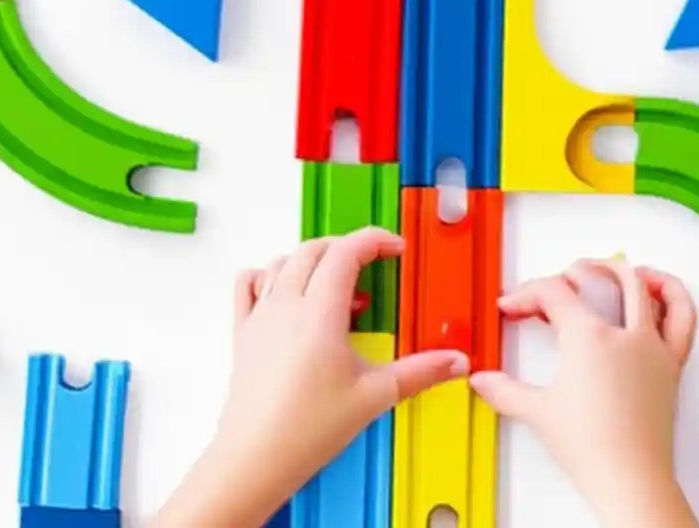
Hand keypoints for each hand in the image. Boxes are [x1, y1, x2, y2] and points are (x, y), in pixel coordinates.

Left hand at [151, 228, 468, 527]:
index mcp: (320, 312)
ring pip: (282, 261)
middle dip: (347, 247)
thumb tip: (454, 361)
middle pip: (314, 249)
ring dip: (312, 260)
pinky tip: (286, 292)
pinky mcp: (243, 332)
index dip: (375, 241)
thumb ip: (420, 372)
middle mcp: (286, 304)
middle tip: (373, 264)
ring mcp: (260, 316)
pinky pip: (249, 284)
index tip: (395, 248)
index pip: (346, 251)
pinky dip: (269, 275)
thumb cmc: (307, 429)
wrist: (254, 457)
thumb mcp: (374, 396)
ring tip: (339, 288)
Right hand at [470, 259, 698, 527]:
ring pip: (646, 287)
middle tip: (554, 286)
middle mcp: (625, 333)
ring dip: (625, 270)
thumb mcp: (538, 412)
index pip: (554, 293)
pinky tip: (660, 288)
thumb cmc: (593, 446)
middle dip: (572, 272)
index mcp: (589, 337)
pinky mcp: (672, 363)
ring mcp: (652, 346)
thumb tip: (483, 380)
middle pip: (600, 278)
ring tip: (610, 269)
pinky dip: (673, 294)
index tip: (514, 306)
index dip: (527, 293)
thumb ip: (505, 390)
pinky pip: (683, 317)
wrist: (629, 477)